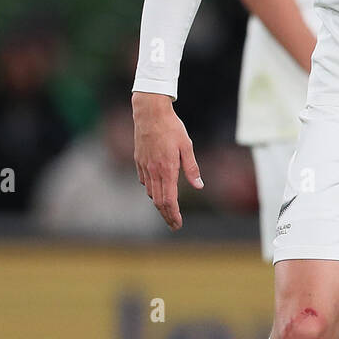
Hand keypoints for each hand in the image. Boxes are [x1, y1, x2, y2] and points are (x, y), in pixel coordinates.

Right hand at [132, 92, 203, 229]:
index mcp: (167, 169)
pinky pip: (145, 181)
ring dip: (159, 204)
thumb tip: (199, 186)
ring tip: (168, 210)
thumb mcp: (186, 146)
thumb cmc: (171, 128)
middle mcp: (154, 171)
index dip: (174, 214)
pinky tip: (158, 189)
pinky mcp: (138, 161)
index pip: (169, 200)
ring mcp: (144, 167)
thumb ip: (192, 168)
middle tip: (174, 225)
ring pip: (151, 192)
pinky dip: (152, 190)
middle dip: (167, 215)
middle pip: (158, 201)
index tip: (178, 224)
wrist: (149, 113)